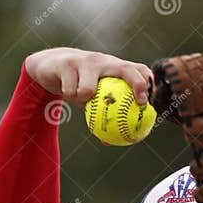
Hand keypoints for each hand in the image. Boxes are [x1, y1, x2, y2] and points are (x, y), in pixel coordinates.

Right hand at [24, 47, 153, 105]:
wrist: (50, 66)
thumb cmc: (78, 84)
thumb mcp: (92, 99)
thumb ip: (102, 115)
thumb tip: (110, 142)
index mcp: (113, 67)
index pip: (138, 70)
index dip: (148, 83)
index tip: (151, 101)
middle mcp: (104, 61)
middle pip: (126, 69)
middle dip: (137, 83)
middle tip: (140, 102)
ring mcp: (86, 60)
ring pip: (89, 90)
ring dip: (83, 100)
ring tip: (78, 97)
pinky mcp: (68, 64)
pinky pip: (72, 91)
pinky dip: (70, 96)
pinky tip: (67, 90)